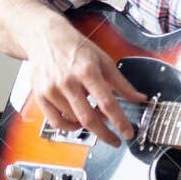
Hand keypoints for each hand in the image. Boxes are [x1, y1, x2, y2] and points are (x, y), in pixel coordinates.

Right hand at [26, 26, 145, 146]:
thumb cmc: (77, 49)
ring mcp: (51, 90)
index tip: (128, 133)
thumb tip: (140, 98)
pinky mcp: (40, 95)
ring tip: (97, 119)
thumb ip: (122, 83)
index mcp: (87, 71)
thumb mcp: (104, 60)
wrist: (46, 38)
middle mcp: (68, 82)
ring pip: (73, 121)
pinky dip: (69, 127)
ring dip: (88, 126)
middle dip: (105, 134)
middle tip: (116, 141)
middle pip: (88, 118)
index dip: (119, 121)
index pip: (107, 103)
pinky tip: (78, 123)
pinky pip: (55, 122)